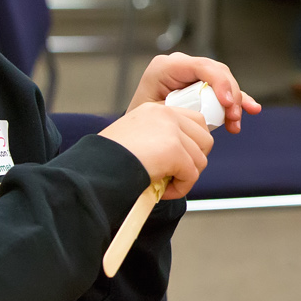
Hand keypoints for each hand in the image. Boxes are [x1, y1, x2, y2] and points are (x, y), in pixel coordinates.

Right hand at [98, 102, 213, 200]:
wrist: (95, 169)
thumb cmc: (107, 160)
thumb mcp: (135, 139)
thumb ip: (159, 140)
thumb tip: (185, 158)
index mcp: (155, 109)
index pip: (194, 121)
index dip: (192, 145)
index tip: (178, 162)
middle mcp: (165, 114)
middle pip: (204, 138)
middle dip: (195, 161)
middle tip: (176, 175)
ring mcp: (170, 130)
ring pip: (200, 159)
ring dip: (186, 177)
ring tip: (165, 185)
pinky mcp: (173, 150)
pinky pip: (192, 174)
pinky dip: (181, 188)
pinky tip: (164, 191)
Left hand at [128, 52, 261, 134]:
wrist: (137, 131)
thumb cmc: (140, 123)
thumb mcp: (156, 115)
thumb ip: (178, 110)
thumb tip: (200, 116)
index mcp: (165, 67)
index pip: (201, 66)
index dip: (219, 82)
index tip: (227, 104)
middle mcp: (181, 66)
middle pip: (217, 72)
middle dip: (230, 95)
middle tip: (233, 117)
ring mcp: (192, 76)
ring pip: (224, 81)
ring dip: (235, 102)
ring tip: (235, 123)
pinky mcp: (202, 87)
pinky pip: (224, 91)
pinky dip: (237, 101)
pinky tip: (252, 108)